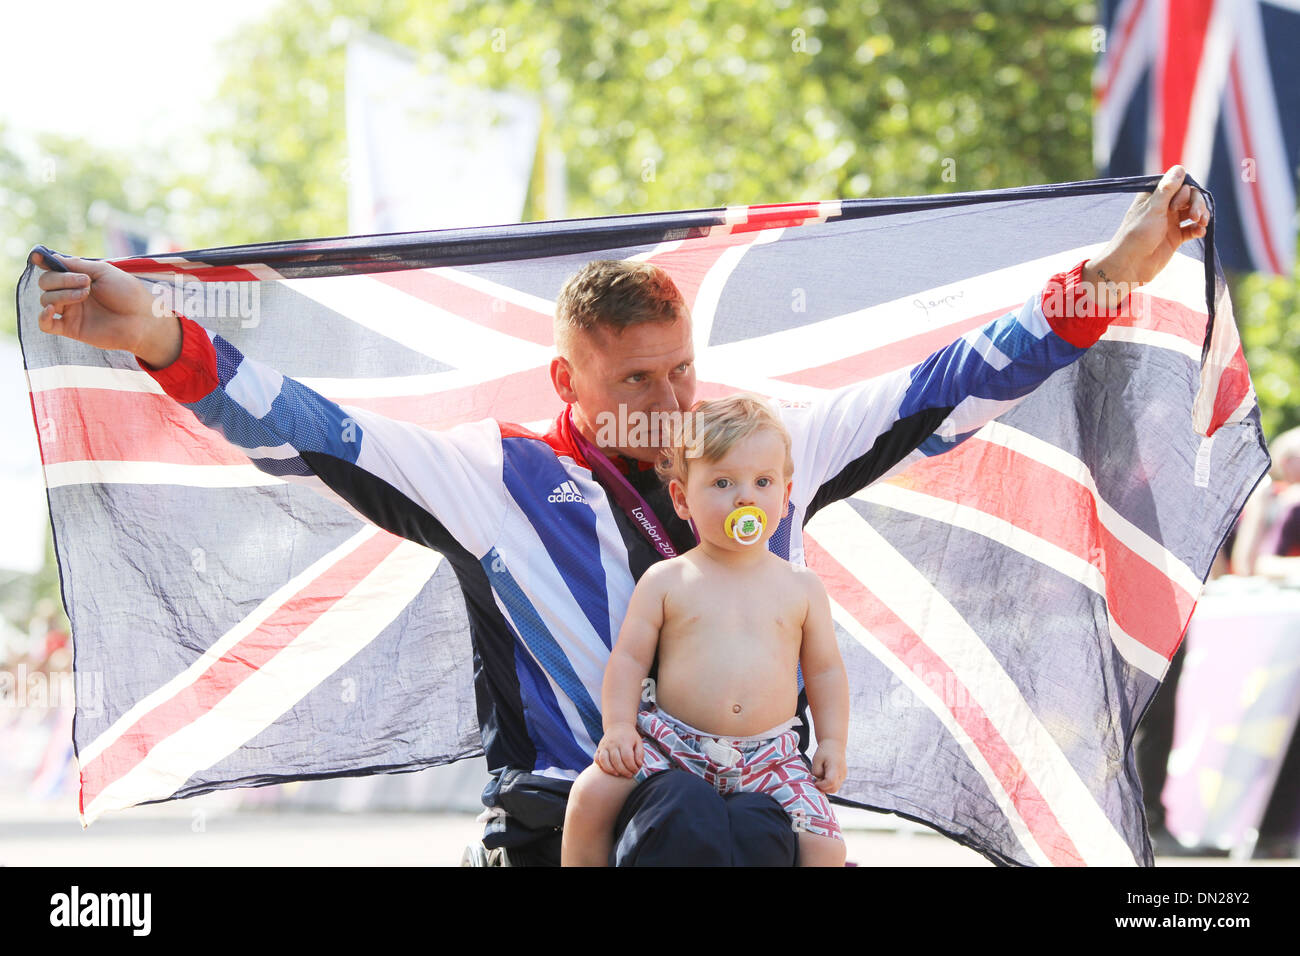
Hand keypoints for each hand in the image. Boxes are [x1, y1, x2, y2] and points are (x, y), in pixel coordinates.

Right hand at [31, 250, 181, 368]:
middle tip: (86, 283)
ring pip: (46, 299)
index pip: (52, 269)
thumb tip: (52, 257)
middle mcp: (71, 294)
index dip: (44, 263)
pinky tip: (51, 310)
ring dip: (62, 294)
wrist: (142, 320)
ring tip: (85, 294)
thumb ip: (78, 266)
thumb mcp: (104, 272)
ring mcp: (70, 311)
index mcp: (79, 279)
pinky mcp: (71, 328)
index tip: (38, 257)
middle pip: (46, 282)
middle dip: (62, 279)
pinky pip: (46, 324)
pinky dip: (42, 317)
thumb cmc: (129, 294)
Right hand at [595, 723, 642, 777]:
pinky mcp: (599, 748)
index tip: (636, 771)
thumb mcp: (638, 742)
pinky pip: (596, 759)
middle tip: (629, 775)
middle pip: (616, 761)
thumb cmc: (630, 736)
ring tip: (617, 774)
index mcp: (624, 742)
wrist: (618, 725)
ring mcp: (604, 746)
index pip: (627, 757)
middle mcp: (613, 743)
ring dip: (610, 770)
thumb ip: (640, 754)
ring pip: (604, 760)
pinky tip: (608, 770)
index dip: (632, 767)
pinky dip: (601, 766)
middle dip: (623, 771)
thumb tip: (639, 765)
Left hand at [811, 743, 845, 793]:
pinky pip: (836, 785)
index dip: (821, 785)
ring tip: (821, 777)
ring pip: (835, 789)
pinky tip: (825, 776)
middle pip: (833, 789)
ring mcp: (843, 776)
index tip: (815, 781)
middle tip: (817, 780)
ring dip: (826, 787)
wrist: (834, 745)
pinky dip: (829, 784)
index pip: (830, 782)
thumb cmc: (824, 752)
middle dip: (823, 788)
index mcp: (835, 767)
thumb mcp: (816, 759)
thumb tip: (818, 781)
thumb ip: (816, 772)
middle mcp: (842, 773)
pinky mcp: (843, 777)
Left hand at [1085, 165, 1210, 298]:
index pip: (1180, 185)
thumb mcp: (1153, 209)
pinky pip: (1192, 229)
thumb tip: (1180, 167)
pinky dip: (1198, 229)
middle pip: (1190, 197)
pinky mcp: (1175, 238)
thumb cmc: (1137, 235)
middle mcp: (1163, 207)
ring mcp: (1169, 223)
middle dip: (1197, 204)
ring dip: (1201, 215)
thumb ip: (1167, 189)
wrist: (1130, 266)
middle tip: (1196, 216)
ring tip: (1202, 223)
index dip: (1184, 193)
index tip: (1175, 206)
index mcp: (1154, 197)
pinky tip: (1200, 232)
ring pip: (1193, 212)